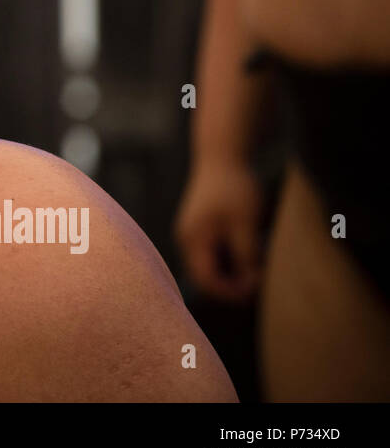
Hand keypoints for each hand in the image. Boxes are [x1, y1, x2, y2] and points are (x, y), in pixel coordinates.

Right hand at [174, 157, 264, 301]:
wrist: (223, 156)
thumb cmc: (234, 188)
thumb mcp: (244, 222)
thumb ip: (245, 253)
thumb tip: (251, 280)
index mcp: (193, 240)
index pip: (206, 280)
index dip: (230, 291)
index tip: (256, 287)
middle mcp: (187, 239)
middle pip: (205, 276)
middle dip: (231, 283)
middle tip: (260, 280)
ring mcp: (192, 233)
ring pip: (210, 265)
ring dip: (232, 271)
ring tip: (257, 265)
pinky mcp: (200, 227)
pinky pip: (212, 253)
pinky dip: (230, 259)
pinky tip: (248, 251)